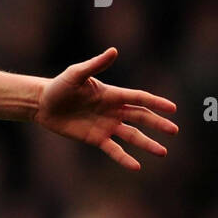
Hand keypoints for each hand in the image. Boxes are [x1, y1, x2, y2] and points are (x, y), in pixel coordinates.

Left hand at [34, 47, 177, 169]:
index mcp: (112, 94)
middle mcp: (113, 111)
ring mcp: (106, 126)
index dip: (156, 103)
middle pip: (141, 118)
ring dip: (147, 144)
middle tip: (174, 130)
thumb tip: (114, 51)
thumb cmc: (59, 86)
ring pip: (132, 136)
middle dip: (158, 124)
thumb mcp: (76, 74)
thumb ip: (95, 65)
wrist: (42, 104)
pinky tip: (136, 166)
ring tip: (162, 152)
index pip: (139, 99)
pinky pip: (113, 150)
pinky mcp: (95, 138)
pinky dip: (124, 158)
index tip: (173, 109)